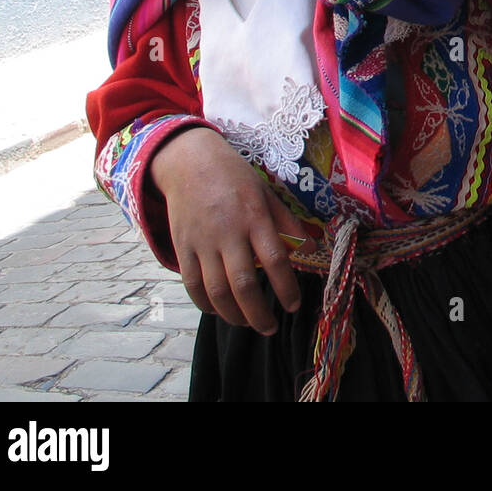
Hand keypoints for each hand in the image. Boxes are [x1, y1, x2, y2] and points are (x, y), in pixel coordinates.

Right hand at [150, 126, 311, 334]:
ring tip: (248, 324)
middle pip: (244, 284)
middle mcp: (228, 233)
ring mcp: (202, 243)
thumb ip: (287, 222)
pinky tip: (219, 311)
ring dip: (234, 315)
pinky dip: (206, 305)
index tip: (293, 305)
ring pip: (217, 291)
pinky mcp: (182, 248)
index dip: (286, 288)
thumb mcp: (267, 192)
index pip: (275, 260)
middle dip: (259, 313)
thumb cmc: (234, 177)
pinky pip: (192, 285)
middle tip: (270, 328)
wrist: (189, 163)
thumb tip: (310, 248)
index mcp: (255, 218)